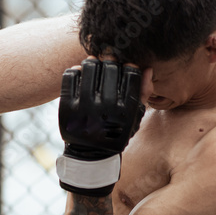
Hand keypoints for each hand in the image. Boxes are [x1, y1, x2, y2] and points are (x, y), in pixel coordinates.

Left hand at [57, 57, 143, 196]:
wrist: (90, 153)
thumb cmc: (116, 131)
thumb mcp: (135, 117)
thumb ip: (143, 93)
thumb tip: (148, 68)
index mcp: (126, 110)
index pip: (131, 73)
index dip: (129, 65)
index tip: (125, 66)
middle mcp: (107, 108)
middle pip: (110, 68)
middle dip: (110, 61)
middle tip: (107, 61)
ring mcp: (85, 107)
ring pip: (89, 68)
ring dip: (92, 61)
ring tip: (92, 63)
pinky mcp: (67, 108)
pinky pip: (70, 78)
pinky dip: (74, 70)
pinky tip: (79, 72)